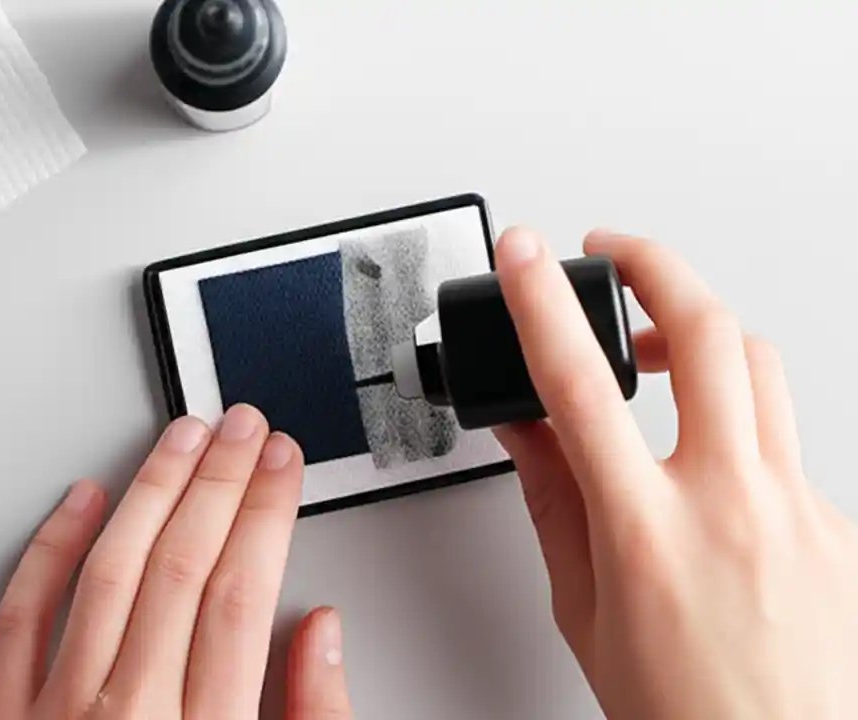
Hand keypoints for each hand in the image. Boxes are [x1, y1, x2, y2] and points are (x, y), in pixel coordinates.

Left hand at [0, 404, 353, 718]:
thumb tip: (326, 638)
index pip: (244, 593)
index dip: (269, 512)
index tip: (283, 464)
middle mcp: (124, 718)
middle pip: (182, 566)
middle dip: (220, 479)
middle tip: (243, 427)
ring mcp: (53, 716)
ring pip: (108, 570)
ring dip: (150, 491)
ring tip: (180, 439)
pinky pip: (20, 614)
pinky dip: (49, 549)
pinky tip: (80, 500)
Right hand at [492, 228, 857, 718]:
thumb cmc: (686, 711)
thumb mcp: (585, 607)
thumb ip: (555, 503)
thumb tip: (528, 431)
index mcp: (647, 531)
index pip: (580, 384)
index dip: (541, 304)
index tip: (522, 257)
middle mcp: (731, 504)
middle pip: (705, 333)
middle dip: (656, 265)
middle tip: (616, 250)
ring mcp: (796, 507)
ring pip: (760, 365)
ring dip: (703, 332)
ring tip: (661, 344)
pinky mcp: (836, 520)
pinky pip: (787, 439)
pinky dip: (740, 425)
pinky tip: (714, 460)